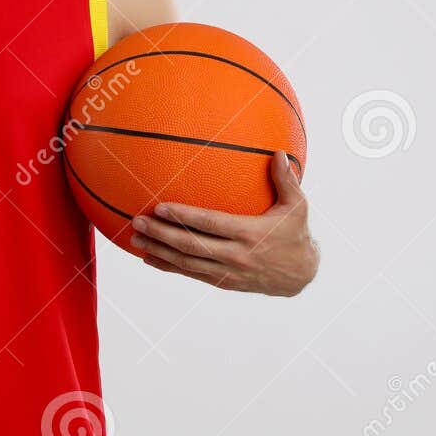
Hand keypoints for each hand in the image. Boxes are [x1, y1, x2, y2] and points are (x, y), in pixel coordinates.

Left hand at [129, 151, 318, 296]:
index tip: (161, 206)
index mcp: (250, 234)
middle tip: (138, 222)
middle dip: (162, 235)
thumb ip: (286, 180)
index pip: (210, 224)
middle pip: (192, 246)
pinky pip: (191, 274)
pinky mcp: (223, 283)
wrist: (300, 276)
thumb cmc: (296, 234)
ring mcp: (228, 272)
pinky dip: (169, 267)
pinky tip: (149, 259)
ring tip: (136, 240)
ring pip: (187, 263)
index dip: (184, 216)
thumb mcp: (298, 207)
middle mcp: (236, 256)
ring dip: (159, 252)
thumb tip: (280, 153)